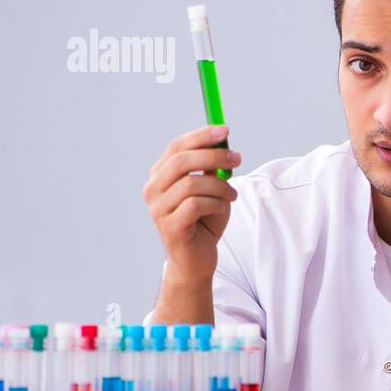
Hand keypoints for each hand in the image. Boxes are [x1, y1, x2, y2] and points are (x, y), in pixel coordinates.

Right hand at [143, 125, 239, 287]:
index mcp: (160, 176)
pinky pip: (196, 205)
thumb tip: (223, 141)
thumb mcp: (210, 189)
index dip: (201, 136)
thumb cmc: (204, 221)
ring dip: (219, 186)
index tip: (225, 131)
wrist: (197, 260)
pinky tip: (222, 210)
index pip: (177, 147)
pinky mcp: (170, 228)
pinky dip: (216, 204)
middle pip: (181, 162)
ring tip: (232, 195)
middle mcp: (153, 190)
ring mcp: (158, 210)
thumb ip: (211, 167)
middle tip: (237, 159)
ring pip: (191, 184)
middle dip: (213, 156)